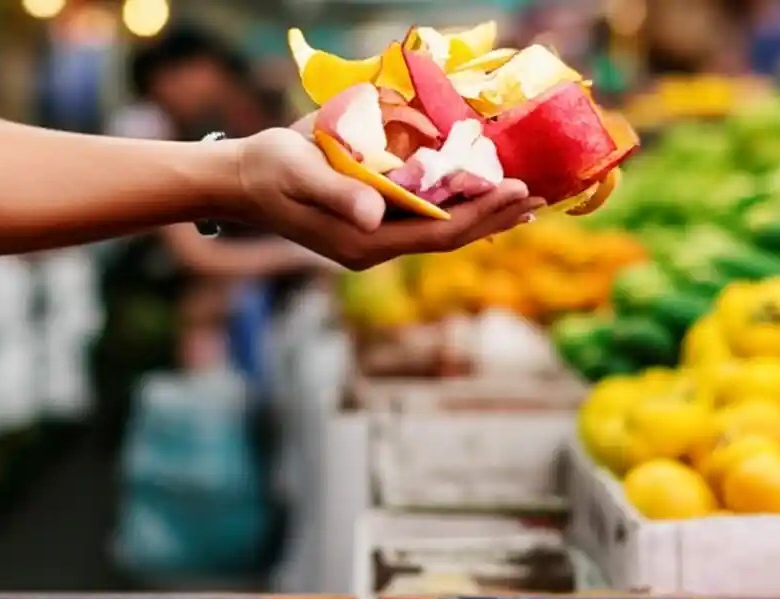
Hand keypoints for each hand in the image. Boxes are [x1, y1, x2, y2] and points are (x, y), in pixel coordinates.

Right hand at [231, 128, 539, 269]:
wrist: (240, 181)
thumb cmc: (268, 172)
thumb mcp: (300, 174)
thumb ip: (339, 194)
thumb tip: (376, 215)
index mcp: (364, 241)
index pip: (438, 234)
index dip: (481, 215)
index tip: (517, 190)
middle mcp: (375, 246)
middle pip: (449, 239)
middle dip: (494, 219)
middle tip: (540, 197)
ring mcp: (374, 238)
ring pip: (440, 232)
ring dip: (483, 216)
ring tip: (523, 202)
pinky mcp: (371, 224)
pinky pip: (425, 222)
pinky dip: (457, 208)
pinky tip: (477, 195)